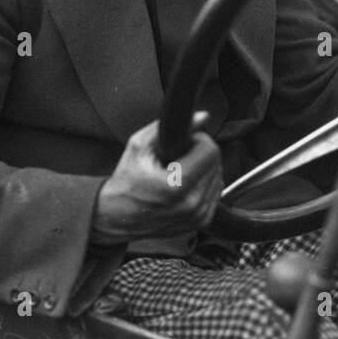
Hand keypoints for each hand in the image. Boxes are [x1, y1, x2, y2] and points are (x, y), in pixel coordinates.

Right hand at [90, 114, 221, 245]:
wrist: (118, 217)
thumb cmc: (126, 183)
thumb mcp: (139, 147)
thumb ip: (167, 127)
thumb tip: (202, 117)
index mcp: (177, 187)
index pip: (210, 151)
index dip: (198, 140)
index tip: (184, 142)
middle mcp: (192, 204)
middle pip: (216, 163)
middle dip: (200, 154)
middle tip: (178, 157)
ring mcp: (198, 216)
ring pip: (218, 177)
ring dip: (203, 169)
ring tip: (179, 171)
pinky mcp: (201, 221)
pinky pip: (215, 192)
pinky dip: (203, 183)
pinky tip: (184, 184)